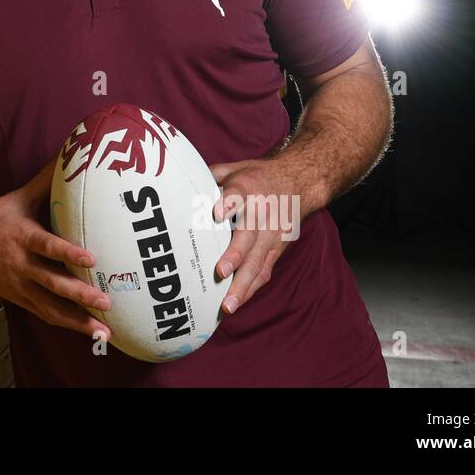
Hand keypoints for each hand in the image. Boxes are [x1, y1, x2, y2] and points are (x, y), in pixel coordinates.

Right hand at [0, 158, 113, 342]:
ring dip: (78, 320)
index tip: (91, 258)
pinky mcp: (20, 299)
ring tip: (104, 331)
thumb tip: (70, 155)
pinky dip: (67, 325)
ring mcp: (19, 286)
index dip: (68, 253)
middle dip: (80, 294)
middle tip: (106, 301)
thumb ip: (46, 181)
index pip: (47, 246)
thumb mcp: (19, 197)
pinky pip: (46, 315)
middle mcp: (21, 264)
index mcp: (22, 237)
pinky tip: (89, 333)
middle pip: (52, 283)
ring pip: (50, 307)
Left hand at [208, 158, 308, 316]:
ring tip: (227, 305)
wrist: (298, 181)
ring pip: (258, 261)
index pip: (238, 195)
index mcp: (247, 188)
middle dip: (235, 255)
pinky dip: (251, 289)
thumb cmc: (255, 177)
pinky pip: (264, 271)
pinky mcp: (277, 250)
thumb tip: (176, 185)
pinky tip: (236, 303)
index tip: (217, 212)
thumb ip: (208, 178)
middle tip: (220, 271)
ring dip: (243, 284)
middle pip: (248, 236)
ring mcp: (272, 234)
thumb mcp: (233, 169)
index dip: (228, 203)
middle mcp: (261, 214)